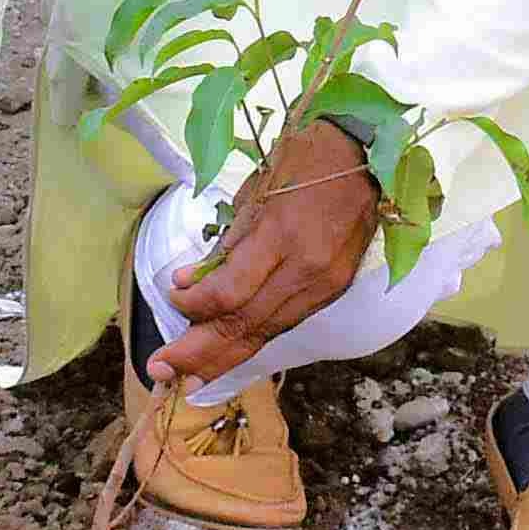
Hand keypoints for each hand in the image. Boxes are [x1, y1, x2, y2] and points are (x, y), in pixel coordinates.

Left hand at [145, 117, 383, 397]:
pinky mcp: (335, 290)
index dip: (194, 304)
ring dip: (225, 357)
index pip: (230, 292)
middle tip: (161, 371)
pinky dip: (255, 339)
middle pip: (246, 325)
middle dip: (200, 352)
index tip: (171, 297)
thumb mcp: (256, 189)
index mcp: (284, 236)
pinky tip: (230, 352)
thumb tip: (189, 282)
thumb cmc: (303, 158)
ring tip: (190, 377)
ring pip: (268, 332)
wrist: (367, 152)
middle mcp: (308, 270)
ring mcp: (326, 284)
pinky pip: (287, 322)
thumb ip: (227, 243)